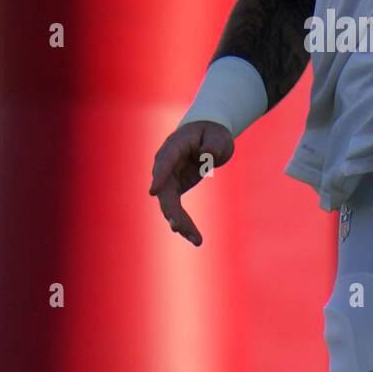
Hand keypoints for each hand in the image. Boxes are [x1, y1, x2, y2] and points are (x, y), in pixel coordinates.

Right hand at [149, 120, 234, 245]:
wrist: (208, 136)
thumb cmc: (213, 133)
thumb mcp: (218, 136)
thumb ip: (213, 145)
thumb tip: (207, 154)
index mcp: (175, 146)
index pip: (165, 161)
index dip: (160, 176)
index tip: (153, 191)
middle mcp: (166, 164)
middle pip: (165, 189)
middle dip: (171, 210)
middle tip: (179, 227)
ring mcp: (169, 178)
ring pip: (169, 204)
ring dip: (180, 222)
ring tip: (196, 239)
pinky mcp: (175, 189)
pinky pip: (176, 209)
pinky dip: (184, 223)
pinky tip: (193, 237)